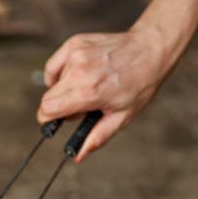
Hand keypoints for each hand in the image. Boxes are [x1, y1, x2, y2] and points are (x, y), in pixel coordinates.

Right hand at [37, 26, 173, 161]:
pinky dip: (61, 72)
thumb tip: (77, 155)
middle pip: (47, 97)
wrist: (149, 50)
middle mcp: (79, 72)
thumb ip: (97, 137)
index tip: (56, 121)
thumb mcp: (121, 117)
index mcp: (89, 93)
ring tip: (88, 86)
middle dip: (57, 106)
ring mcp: (76, 54)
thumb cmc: (138, 85)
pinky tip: (77, 74)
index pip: (48, 109)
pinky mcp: (75, 43)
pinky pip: (55, 64)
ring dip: (64, 88)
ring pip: (53, 82)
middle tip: (79, 106)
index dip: (49, 119)